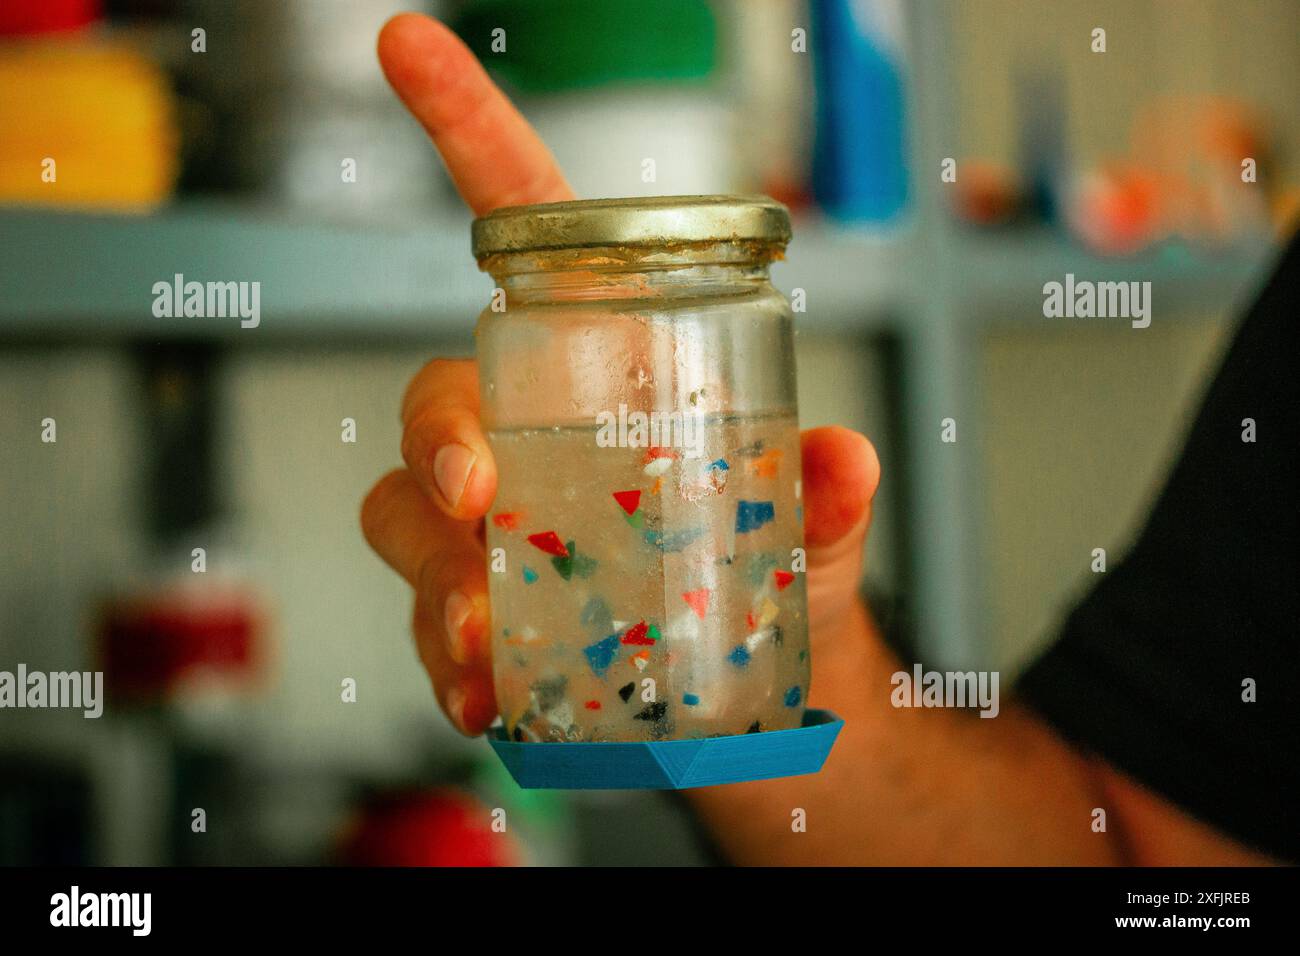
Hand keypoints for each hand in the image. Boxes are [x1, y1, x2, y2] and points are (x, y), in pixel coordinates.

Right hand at [360, 13, 881, 735]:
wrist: (764, 696)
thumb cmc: (776, 572)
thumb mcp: (813, 529)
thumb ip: (826, 494)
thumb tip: (841, 459)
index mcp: (604, 366)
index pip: (524, 233)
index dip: (466, 136)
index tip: (408, 42)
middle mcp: (531, 434)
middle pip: (439, 398)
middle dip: (441, 440)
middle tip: (481, 497)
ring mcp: (494, 532)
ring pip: (408, 518)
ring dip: (437, 575)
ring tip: (490, 641)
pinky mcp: (479, 617)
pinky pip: (430, 625)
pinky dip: (448, 663)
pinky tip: (488, 698)